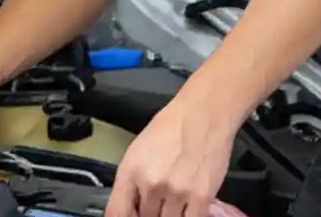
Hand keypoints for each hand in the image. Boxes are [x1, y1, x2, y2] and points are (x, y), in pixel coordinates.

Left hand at [105, 95, 237, 216]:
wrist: (203, 113)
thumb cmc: (172, 126)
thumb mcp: (138, 150)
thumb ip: (131, 181)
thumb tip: (130, 206)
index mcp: (131, 170)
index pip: (117, 212)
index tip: (132, 216)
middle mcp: (151, 183)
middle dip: (150, 213)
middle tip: (159, 200)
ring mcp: (177, 192)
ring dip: (170, 214)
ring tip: (175, 198)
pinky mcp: (201, 196)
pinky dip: (188, 216)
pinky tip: (188, 208)